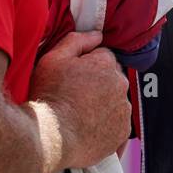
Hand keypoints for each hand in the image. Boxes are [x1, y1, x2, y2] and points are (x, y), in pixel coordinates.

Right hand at [31, 30, 130, 170]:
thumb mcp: (53, 59)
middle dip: (98, 83)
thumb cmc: (49, 96)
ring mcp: (123, 110)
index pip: (103, 56)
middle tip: (74, 95)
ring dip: (103, 104)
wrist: (50, 137)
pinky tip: (88, 128)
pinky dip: (106, 124)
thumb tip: (97, 35)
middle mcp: (121, 85)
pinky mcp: (122, 132)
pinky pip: (117, 123)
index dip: (86, 64)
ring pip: (115, 101)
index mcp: (107, 64)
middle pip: (111, 78)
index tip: (72, 76)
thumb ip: (77, 41)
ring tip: (79, 114)